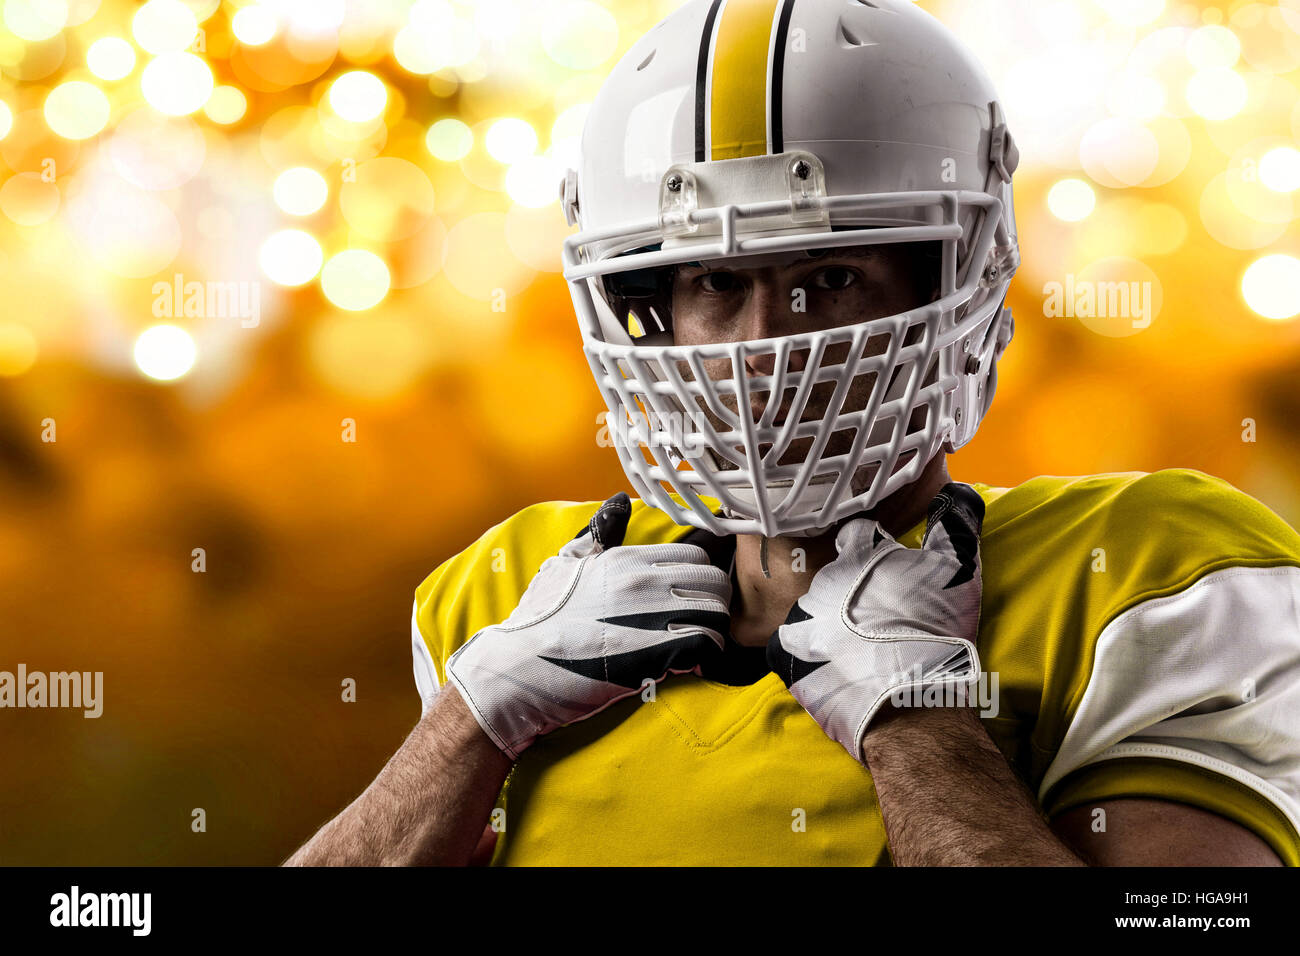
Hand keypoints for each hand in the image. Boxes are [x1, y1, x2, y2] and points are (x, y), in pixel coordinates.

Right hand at [446, 493, 730, 759]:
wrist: (516, 670)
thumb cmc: (539, 620)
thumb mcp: (564, 565)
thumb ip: (599, 532)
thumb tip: (619, 501)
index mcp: (626, 559)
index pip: (696, 555)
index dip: (699, 577)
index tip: (689, 597)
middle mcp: (643, 582)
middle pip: (714, 582)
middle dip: (715, 602)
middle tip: (700, 622)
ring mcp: (651, 618)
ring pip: (717, 614)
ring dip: (714, 630)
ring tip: (696, 645)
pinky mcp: (654, 655)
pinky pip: (706, 646)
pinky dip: (705, 655)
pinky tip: (688, 664)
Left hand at [766, 482, 984, 763]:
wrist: (908, 704)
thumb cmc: (937, 635)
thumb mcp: (959, 571)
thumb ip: (956, 523)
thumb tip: (956, 490)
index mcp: (858, 554)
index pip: (857, 535)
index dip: (874, 550)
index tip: (888, 570)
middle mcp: (821, 579)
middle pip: (834, 576)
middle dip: (853, 592)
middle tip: (880, 620)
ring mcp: (799, 616)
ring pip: (812, 609)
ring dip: (830, 624)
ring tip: (860, 649)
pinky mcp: (784, 654)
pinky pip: (790, 645)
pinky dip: (809, 654)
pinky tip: (835, 666)